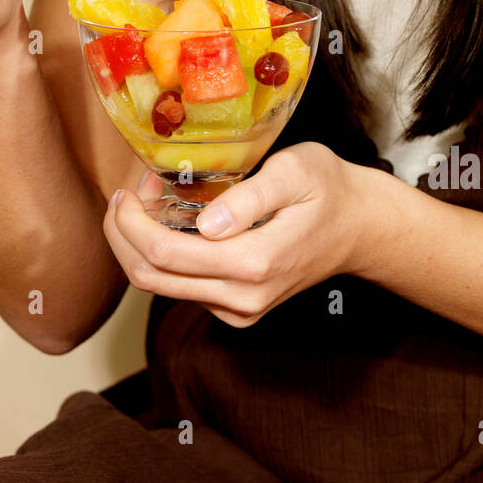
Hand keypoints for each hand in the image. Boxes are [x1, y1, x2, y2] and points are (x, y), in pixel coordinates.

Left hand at [102, 141, 387, 327]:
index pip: (165, 255)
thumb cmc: (327, 188)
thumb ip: (251, 197)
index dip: (131, 225)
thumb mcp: (295, 172)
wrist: (359, 227)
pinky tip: (170, 223)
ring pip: (162, 288)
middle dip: (122, 237)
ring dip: (139, 246)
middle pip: (151, 279)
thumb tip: (208, 223)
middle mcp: (243, 298)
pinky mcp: (236, 311)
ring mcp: (239, 311)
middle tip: (124, 195)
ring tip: (147, 201)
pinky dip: (163, 258)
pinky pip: (182, 289)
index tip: (126, 190)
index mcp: (255, 263)